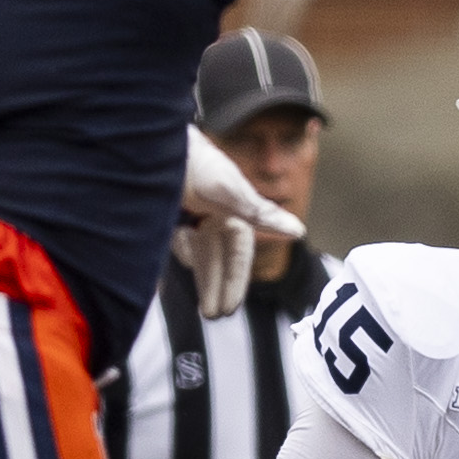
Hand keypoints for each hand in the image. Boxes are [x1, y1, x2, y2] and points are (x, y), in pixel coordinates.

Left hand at [180, 126, 304, 317]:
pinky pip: (175, 243)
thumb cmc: (201, 164)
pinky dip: (179, 256)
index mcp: (234, 212)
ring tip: (201, 306)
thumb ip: (263, 214)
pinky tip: (177, 268)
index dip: (236, 281)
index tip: (230, 307)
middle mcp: (214, 216)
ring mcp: (190, 215)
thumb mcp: (232, 192)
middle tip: (213, 316)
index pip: (239, 254)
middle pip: (218, 259)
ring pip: (199, 254)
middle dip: (216, 286)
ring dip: (201, 278)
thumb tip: (299, 231)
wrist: (159, 143)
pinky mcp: (167, 215)